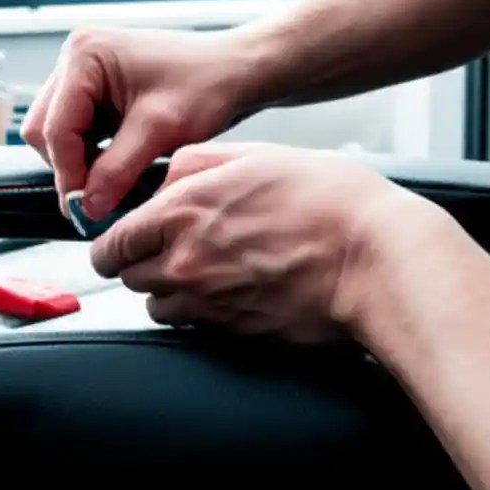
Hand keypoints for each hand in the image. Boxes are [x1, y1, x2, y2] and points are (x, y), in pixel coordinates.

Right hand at [21, 26, 266, 219]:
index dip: (68, 174)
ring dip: (79, 163)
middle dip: (70, 168)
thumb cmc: (207, 84)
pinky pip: (76, 130)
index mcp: (84, 55)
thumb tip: (86, 208)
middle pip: (46, 130)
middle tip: (98, 201)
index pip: (56, 129)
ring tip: (113, 184)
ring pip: (56, 133)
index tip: (86, 210)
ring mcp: (82, 72)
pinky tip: (117, 168)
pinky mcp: (94, 89)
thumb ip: (117, 170)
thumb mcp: (161, 130)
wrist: (236, 71)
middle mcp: (75, 57)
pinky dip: (91, 155)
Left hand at [89, 142, 446, 343]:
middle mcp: (185, 263)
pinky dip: (203, 314)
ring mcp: (209, 303)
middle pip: (128, 279)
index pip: (111, 244)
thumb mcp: (258, 156)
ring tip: (208, 270)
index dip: (113, 243)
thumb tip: (164, 178)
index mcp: (182, 212)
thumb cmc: (330, 202)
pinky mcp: (235, 333)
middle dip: (142, 264)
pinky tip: (234, 291)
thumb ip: (196, 164)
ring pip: (159, 308)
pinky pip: (196, 328)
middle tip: (171, 249)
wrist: (378, 260)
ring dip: (171, 293)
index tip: (122, 242)